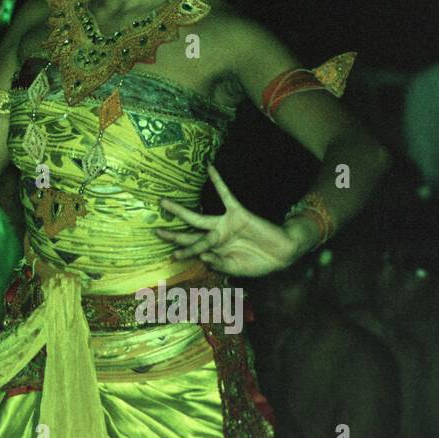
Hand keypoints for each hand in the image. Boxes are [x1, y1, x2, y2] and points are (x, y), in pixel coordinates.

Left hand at [153, 164, 299, 276]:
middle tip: (155, 230)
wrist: (283, 252)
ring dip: (180, 210)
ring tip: (163, 203)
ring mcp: (225, 224)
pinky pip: (226, 194)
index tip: (171, 256)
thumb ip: (220, 264)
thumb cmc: (259, 262)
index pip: (195, 250)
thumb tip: (202, 257)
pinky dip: (218, 182)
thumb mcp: (237, 268)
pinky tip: (210, 169)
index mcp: (216, 249)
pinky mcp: (237, 213)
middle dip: (173, 234)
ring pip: (197, 217)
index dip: (184, 252)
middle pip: (189, 233)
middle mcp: (216, 235)